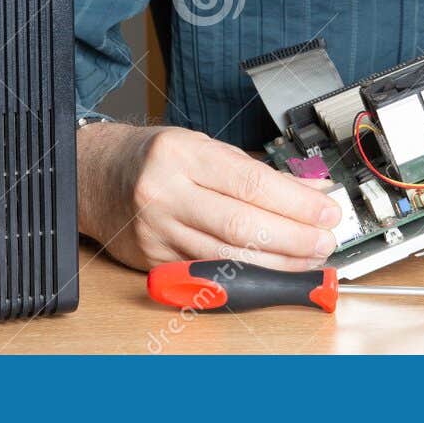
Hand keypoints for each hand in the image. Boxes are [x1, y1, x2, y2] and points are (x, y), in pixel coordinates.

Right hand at [76, 121, 342, 270]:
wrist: (96, 176)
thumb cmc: (155, 157)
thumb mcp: (205, 148)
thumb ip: (257, 171)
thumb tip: (310, 189)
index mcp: (181, 155)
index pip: (251, 183)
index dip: (296, 203)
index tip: (326, 211)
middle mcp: (165, 194)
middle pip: (242, 226)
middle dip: (294, 238)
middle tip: (325, 241)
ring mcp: (157, 232)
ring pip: (229, 257)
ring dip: (278, 263)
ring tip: (309, 259)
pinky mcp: (155, 261)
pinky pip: (210, 273)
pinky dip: (248, 275)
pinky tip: (273, 271)